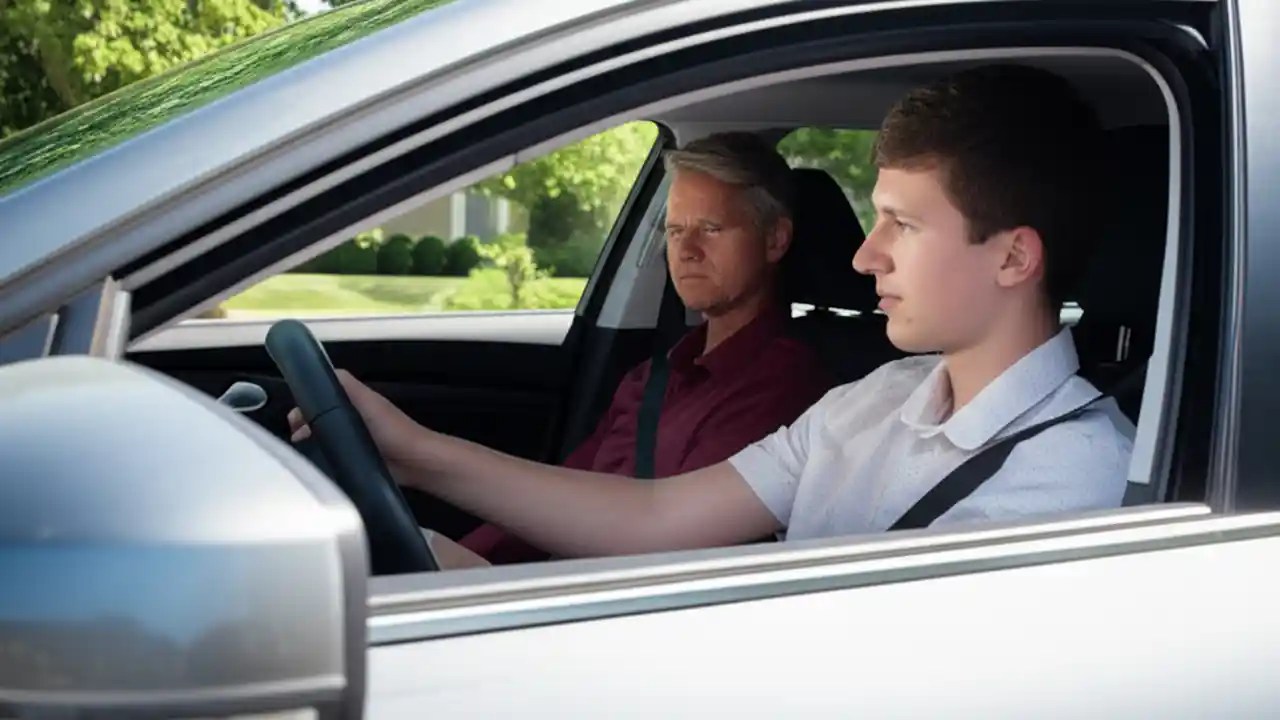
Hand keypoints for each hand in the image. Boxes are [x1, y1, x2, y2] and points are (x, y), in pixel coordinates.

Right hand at [287, 369, 419, 461]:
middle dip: (304, 423)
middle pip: (320, 415)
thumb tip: (318, 374)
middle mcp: (353, 417)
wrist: (414, 461)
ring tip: (300, 449)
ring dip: (309, 440)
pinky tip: (312, 463)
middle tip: (294, 434)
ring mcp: (355, 438)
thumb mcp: (365, 401)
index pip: (323, 393)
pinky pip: (333, 453)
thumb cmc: (391, 430)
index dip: (306, 401)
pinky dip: (320, 456)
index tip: (293, 415)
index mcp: (355, 400)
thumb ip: (344, 385)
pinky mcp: (357, 458)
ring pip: (324, 435)